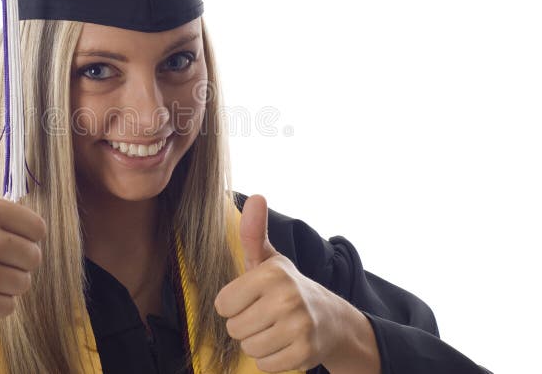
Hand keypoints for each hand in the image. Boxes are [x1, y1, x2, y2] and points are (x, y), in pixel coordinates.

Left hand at [214, 195, 347, 372]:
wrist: (331, 319)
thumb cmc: (288, 287)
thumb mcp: (269, 259)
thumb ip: (254, 232)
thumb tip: (255, 196)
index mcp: (273, 274)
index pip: (223, 303)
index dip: (233, 304)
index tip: (250, 298)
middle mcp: (287, 298)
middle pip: (234, 328)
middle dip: (244, 324)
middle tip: (264, 315)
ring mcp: (298, 327)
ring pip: (248, 347)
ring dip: (257, 342)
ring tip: (273, 329)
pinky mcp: (304, 354)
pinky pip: (265, 364)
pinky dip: (270, 359)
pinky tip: (284, 344)